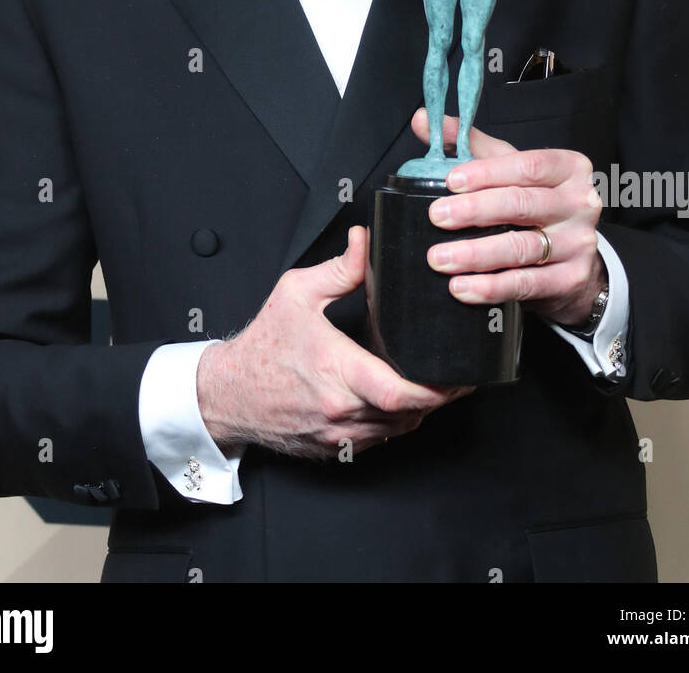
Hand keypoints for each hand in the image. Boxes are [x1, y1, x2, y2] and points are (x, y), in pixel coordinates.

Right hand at [195, 225, 473, 459]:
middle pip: (410, 413)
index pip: (400, 392)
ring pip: (399, 428)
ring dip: (420, 408)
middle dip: (439, 395)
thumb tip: (365, 240)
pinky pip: (381, 437)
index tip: (457, 374)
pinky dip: (396, 420)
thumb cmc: (263, 346)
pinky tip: (400, 397)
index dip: (437, 388)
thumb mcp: (297, 293)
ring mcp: (340, 435)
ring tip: (433, 381)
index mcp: (336, 370)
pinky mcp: (337, 448)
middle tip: (459, 374)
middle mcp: (341, 410)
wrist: (229, 392)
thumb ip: (340, 268)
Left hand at [412, 109, 605, 327]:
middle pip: (522, 204)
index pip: (527, 165)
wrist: (571, 258)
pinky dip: (490, 287)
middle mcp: (580, 203)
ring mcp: (579, 243)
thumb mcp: (510, 170)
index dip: (488, 172)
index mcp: (568, 168)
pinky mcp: (571, 279)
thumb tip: (422, 121)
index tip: (450, 181)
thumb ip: (469, 145)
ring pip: (522, 247)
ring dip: (476, 254)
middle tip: (436, 217)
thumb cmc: (535, 206)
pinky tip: (461, 287)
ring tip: (439, 258)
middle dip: (475, 211)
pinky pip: (526, 283)